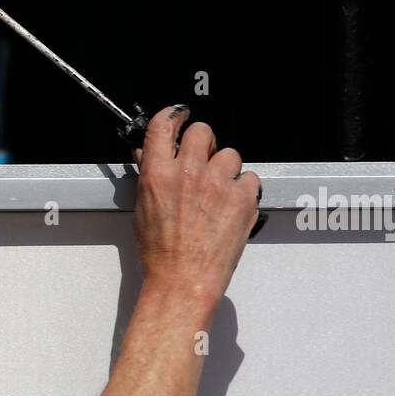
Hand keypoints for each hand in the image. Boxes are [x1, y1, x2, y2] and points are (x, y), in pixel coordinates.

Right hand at [131, 105, 261, 309]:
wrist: (184, 280)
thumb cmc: (161, 254)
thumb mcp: (143, 209)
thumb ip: (150, 176)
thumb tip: (151, 153)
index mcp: (158, 174)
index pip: (164, 124)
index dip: (174, 115)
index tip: (180, 115)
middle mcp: (188, 173)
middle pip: (203, 131)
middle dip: (203, 143)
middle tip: (202, 161)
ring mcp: (218, 184)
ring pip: (230, 154)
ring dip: (225, 170)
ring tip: (217, 195)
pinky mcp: (243, 197)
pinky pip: (250, 178)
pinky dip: (244, 190)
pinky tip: (231, 208)